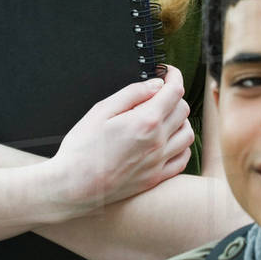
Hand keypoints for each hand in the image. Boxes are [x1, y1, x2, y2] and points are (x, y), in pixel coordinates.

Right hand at [47, 65, 193, 216]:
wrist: (73, 187)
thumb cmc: (81, 149)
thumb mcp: (101, 110)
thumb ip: (132, 93)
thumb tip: (156, 85)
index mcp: (145, 122)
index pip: (175, 92)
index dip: (174, 76)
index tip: (168, 72)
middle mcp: (157, 142)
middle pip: (183, 110)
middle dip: (173, 96)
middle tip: (157, 94)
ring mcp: (158, 162)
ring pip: (187, 134)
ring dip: (179, 120)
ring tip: (162, 117)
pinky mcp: (156, 178)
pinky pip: (183, 158)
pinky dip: (180, 145)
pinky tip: (167, 141)